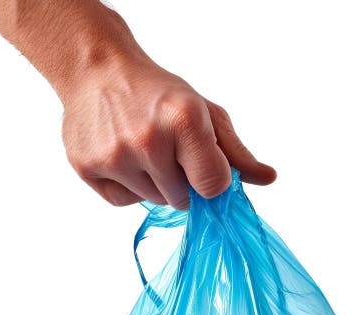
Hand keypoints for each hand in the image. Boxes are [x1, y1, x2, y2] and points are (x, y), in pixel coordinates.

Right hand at [60, 54, 275, 208]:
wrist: (97, 70)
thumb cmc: (158, 94)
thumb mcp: (204, 113)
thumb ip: (236, 152)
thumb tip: (268, 178)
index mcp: (184, 120)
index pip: (214, 187)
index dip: (211, 180)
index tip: (202, 164)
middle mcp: (148, 140)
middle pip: (183, 200)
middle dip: (182, 181)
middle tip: (167, 150)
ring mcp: (114, 156)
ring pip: (155, 202)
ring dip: (156, 185)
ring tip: (143, 150)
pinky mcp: (87, 167)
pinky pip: (124, 202)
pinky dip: (128, 188)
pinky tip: (123, 158)